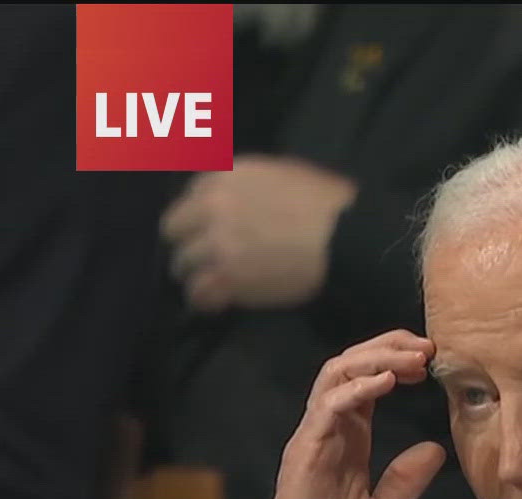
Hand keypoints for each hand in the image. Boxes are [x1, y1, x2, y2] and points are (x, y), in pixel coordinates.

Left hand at [161, 154, 357, 311]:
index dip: (200, 215)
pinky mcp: (227, 278)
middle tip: (207, 258)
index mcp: (226, 176)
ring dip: (197, 274)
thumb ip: (249, 182)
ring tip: (215, 284)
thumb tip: (239, 196)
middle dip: (189, 243)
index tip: (211, 228)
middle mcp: (212, 206)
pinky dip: (204, 300)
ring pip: (183, 264)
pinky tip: (217, 302)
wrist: (347, 239)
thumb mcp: (283, 172)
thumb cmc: (328, 204)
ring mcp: (216, 243)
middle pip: (174, 229)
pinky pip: (198, 293)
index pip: (190, 195)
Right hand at [211, 331, 445, 498]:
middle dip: (389, 348)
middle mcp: (330, 434)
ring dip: (376, 358)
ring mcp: (314, 440)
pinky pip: (327, 408)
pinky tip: (387, 382)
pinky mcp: (304, 454)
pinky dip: (357, 388)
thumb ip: (407, 480)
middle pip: (352, 368)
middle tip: (428, 346)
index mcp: (350, 444)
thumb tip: (435, 449)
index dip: (399, 364)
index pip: (369, 385)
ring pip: (337, 375)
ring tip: (413, 356)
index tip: (434, 361)